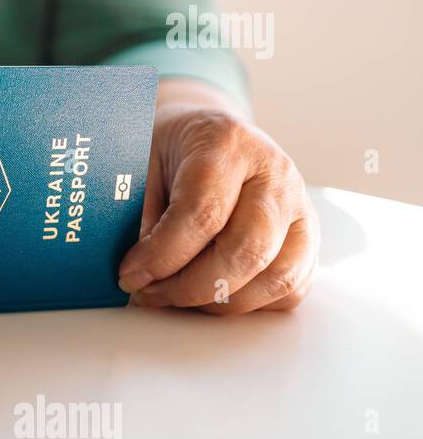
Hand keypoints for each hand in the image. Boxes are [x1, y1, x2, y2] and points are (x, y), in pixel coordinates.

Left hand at [118, 80, 317, 314]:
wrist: (206, 134)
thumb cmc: (169, 151)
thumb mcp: (140, 164)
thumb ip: (139, 213)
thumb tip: (137, 272)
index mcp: (227, 144)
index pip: (203, 212)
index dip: (163, 255)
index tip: (130, 275)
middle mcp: (274, 174)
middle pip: (247, 249)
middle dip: (190, 287)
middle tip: (150, 293)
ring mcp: (299, 207)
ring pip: (276, 277)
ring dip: (219, 302)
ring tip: (177, 296)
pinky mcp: (307, 238)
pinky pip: (289, 289)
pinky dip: (248, 304)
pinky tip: (209, 294)